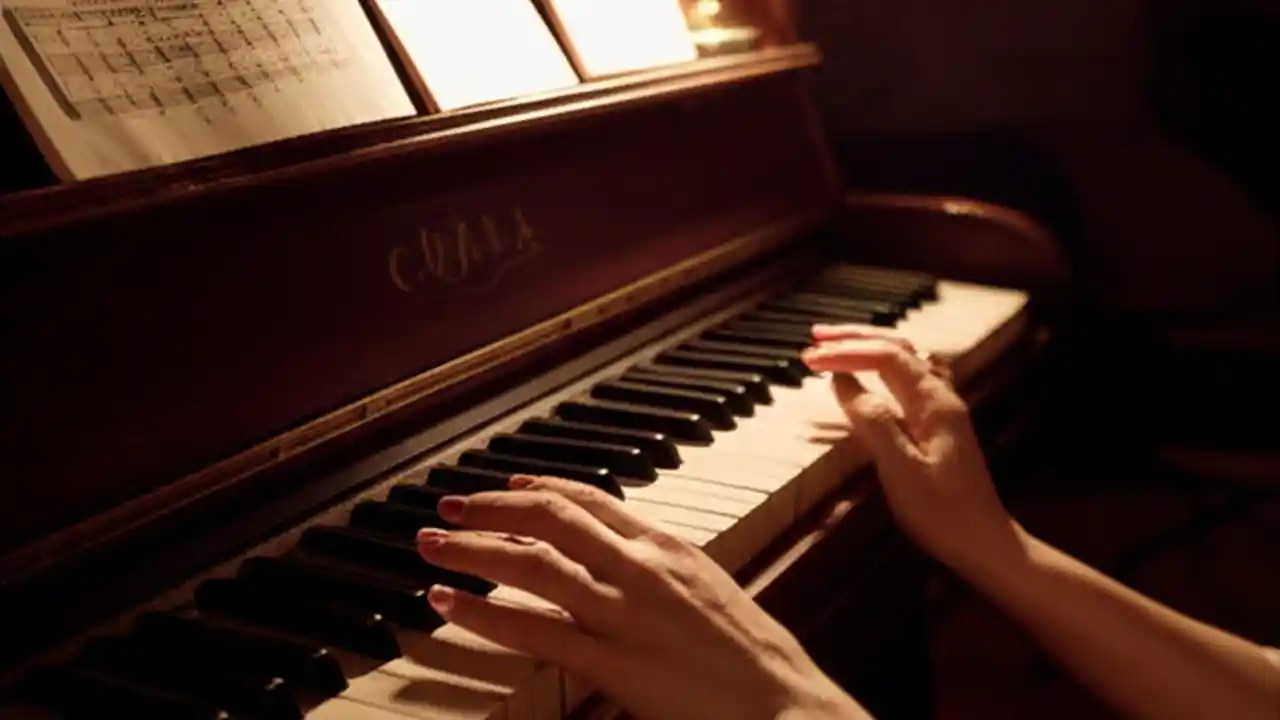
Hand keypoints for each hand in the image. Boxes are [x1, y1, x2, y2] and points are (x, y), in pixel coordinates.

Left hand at [416, 475, 868, 719]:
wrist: (784, 704)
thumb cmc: (754, 657)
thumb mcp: (711, 590)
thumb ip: (663, 570)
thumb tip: (624, 559)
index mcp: (669, 546)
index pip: (591, 500)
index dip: (541, 487)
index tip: (509, 484)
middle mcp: (642, 567)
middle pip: (550, 518)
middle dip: (493, 508)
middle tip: (451, 507)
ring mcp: (624, 613)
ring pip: (531, 564)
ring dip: (473, 550)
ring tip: (431, 546)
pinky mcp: (612, 662)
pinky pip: (533, 630)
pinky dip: (483, 613)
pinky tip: (449, 604)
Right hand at [801, 324, 1026, 580]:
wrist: (984, 544)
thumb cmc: (943, 512)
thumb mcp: (901, 470)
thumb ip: (873, 422)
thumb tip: (842, 383)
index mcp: (934, 403)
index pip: (886, 359)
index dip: (846, 353)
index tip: (808, 359)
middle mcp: (941, 398)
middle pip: (898, 349)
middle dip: (855, 339)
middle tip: (815, 337)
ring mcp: (942, 411)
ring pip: (905, 361)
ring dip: (869, 347)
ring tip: (836, 344)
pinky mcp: (938, 427)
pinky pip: (908, 380)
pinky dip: (882, 367)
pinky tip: (871, 374)